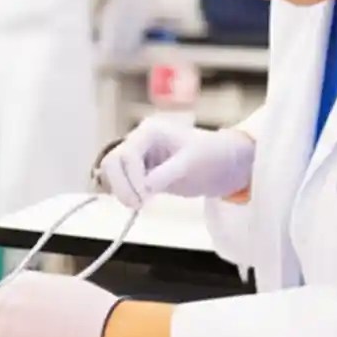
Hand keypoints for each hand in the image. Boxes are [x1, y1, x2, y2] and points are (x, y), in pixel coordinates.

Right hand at [96, 118, 254, 208]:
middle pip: (112, 161)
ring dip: (120, 190)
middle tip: (137, 204)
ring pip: (112, 172)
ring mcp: (138, 157)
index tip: (146, 196)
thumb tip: (145, 188)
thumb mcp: (191, 163)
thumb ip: (167, 174)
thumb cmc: (211, 156)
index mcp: (150, 131)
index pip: (127, 154)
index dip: (132, 177)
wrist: (224, 164)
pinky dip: (124, 193)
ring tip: (138, 204)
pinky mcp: (140, 172)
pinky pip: (121, 182)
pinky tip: (138, 202)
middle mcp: (139, 141)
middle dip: (121, 184)